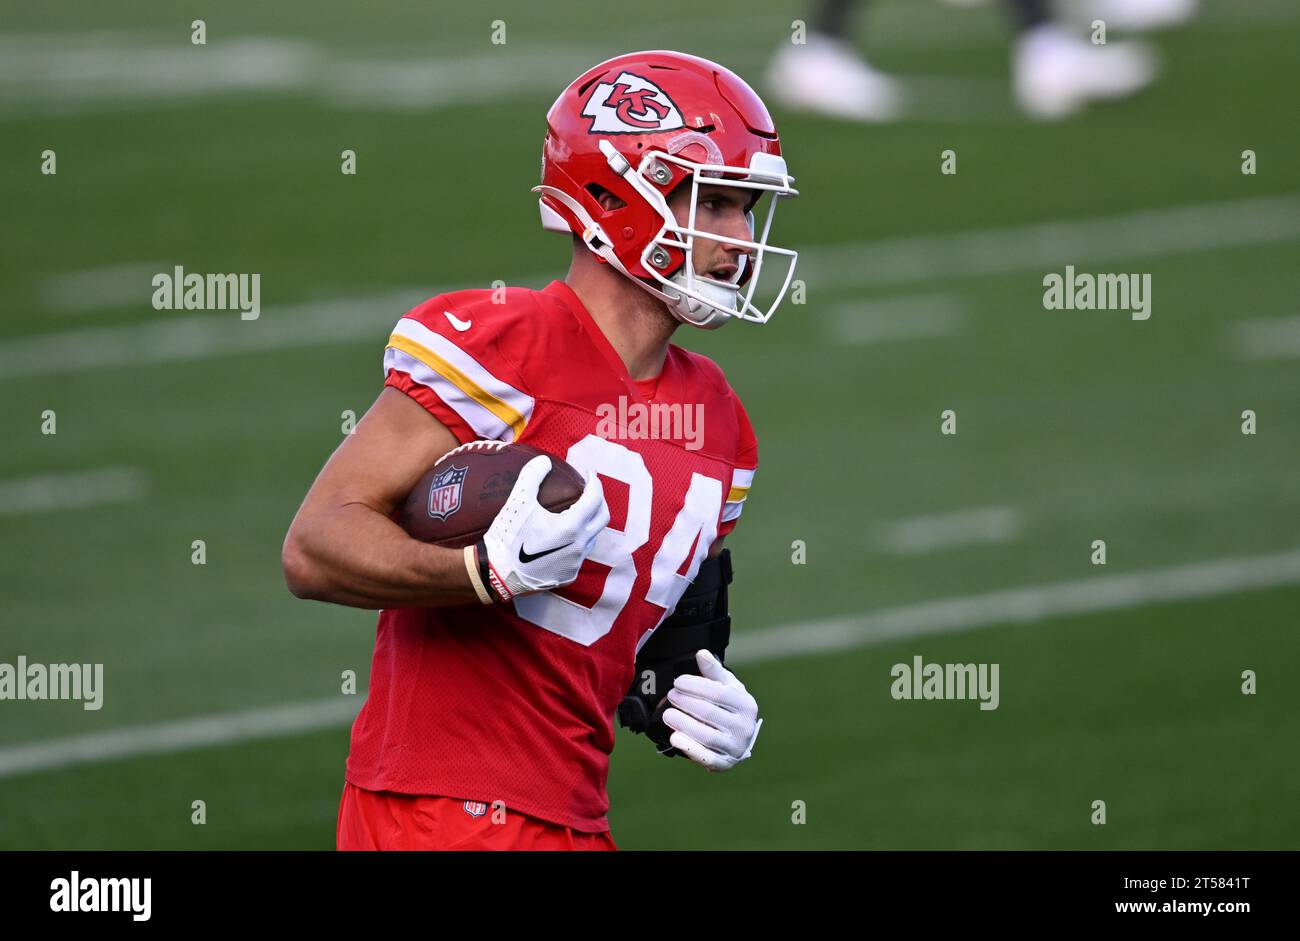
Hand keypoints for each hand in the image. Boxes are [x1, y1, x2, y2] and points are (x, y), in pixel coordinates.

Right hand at [475, 455, 607, 601]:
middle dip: (599, 499)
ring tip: (577, 511)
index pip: (595, 498)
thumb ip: (532, 476)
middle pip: (602, 517)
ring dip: (589, 521)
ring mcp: (576, 562)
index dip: (594, 481)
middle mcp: (579, 545)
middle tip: (588, 489)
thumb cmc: (508, 537)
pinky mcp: (569, 574)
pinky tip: (565, 535)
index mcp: (571, 527)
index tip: (588, 473)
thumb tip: (544, 461)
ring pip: (593, 536)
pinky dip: (578, 540)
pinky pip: (581, 553)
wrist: (498, 573)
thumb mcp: (517, 502)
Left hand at [661, 649, 761, 771]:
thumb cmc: (727, 706)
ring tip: (667, 714)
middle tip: (670, 695)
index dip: (696, 686)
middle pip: (710, 713)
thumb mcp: (725, 686)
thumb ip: (713, 670)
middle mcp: (745, 728)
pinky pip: (706, 758)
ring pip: (707, 736)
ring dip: (683, 724)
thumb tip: (701, 653)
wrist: (736, 736)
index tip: (677, 681)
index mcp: (747, 705)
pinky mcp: (724, 764)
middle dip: (686, 703)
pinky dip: (690, 749)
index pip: (718, 693)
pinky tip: (674, 738)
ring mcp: (736, 748)